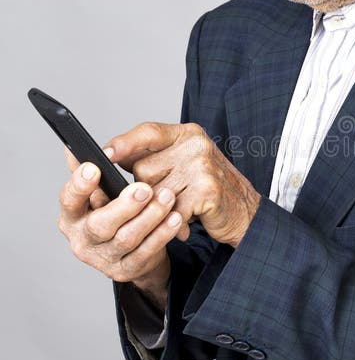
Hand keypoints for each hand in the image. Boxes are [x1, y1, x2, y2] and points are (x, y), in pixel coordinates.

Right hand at [58, 150, 181, 310]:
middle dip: (124, 205)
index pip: (68, 201)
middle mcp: (82, 241)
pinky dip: (162, 234)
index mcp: (71, 217)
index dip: (80, 186)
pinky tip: (175, 218)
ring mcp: (104, 259)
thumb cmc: (112, 215)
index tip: (94, 168)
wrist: (130, 254)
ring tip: (167, 197)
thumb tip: (72, 150)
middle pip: (100, 225)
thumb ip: (87, 173)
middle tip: (144, 188)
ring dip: (150, 217)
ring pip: (127, 238)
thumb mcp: (98, 195)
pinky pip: (147, 251)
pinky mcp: (126, 271)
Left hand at [105, 122, 260, 247]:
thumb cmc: (207, 188)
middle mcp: (196, 145)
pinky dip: (173, 224)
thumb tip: (110, 156)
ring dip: (159, 210)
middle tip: (166, 200)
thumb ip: (154, 157)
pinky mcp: (207, 191)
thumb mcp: (183, 163)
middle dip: (146, 190)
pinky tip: (181, 227)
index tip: (104, 154)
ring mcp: (202, 167)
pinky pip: (172, 211)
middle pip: (144, 168)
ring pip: (155, 192)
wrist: (246, 212)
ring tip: (174, 213)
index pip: (148, 132)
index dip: (124, 143)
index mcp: (187, 134)